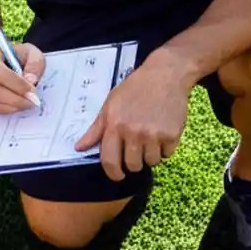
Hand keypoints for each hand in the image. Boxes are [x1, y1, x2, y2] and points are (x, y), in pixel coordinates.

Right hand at [0, 35, 44, 113]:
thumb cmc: (10, 53)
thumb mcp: (28, 51)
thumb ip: (34, 63)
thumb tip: (31, 81)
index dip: (15, 83)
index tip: (33, 92)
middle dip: (14, 98)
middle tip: (32, 102)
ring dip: (10, 106)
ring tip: (26, 104)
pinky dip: (3, 109)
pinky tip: (15, 106)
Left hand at [74, 55, 191, 181]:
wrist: (165, 75)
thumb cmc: (135, 88)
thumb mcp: (110, 105)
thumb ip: (96, 129)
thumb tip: (79, 148)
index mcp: (115, 125)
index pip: (110, 161)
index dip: (113, 173)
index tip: (118, 175)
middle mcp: (133, 132)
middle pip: (133, 166)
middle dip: (134, 162)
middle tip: (136, 149)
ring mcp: (154, 134)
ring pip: (151, 162)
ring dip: (151, 155)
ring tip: (150, 138)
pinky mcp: (172, 134)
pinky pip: (167, 154)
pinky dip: (165, 148)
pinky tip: (162, 132)